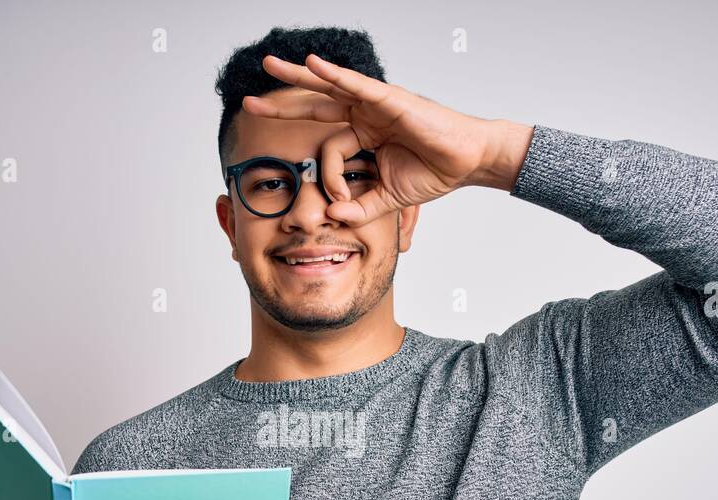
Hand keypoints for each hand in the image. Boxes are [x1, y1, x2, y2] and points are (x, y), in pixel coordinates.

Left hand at [242, 53, 532, 225]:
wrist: (466, 163)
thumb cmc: (433, 172)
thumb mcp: (387, 198)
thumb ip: (359, 208)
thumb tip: (331, 217)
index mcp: (363, 135)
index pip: (327, 149)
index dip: (325, 178)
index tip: (335, 201)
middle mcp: (365, 115)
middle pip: (316, 104)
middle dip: (283, 103)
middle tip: (250, 102)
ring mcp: (375, 104)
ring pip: (329, 87)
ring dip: (298, 77)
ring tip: (270, 66)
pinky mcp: (390, 99)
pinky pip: (357, 85)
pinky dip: (335, 75)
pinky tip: (313, 65)